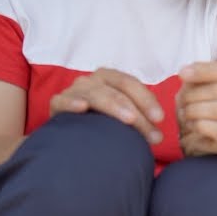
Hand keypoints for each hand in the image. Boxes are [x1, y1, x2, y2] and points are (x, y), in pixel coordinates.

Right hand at [48, 68, 163, 144]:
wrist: (70, 136)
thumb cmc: (102, 126)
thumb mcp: (123, 120)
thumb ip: (140, 120)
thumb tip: (159, 136)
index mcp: (110, 79)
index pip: (130, 84)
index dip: (147, 99)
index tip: (160, 119)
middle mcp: (92, 80)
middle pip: (116, 90)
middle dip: (137, 110)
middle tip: (151, 132)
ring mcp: (73, 90)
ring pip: (95, 94)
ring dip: (114, 106)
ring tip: (129, 119)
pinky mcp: (56, 103)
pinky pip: (62, 100)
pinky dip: (72, 102)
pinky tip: (82, 108)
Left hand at [176, 61, 216, 156]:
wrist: (198, 143)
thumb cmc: (196, 113)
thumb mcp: (193, 90)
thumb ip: (193, 79)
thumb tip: (185, 72)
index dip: (204, 71)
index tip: (182, 74)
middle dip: (193, 95)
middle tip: (181, 103)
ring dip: (194, 110)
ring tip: (184, 115)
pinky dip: (199, 125)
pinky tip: (191, 126)